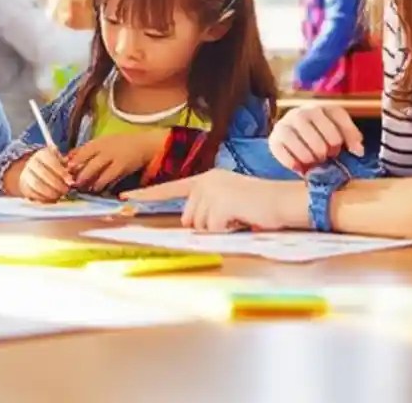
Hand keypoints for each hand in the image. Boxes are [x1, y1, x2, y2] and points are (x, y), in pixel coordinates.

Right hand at [17, 148, 72, 201]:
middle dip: (57, 184)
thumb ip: (66, 165)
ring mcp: (25, 174)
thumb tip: (74, 170)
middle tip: (65, 190)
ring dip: (50, 192)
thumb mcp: (58, 160)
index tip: (70, 181)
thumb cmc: (49, 166)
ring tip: (59, 195)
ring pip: (37, 185)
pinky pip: (33, 193)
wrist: (30, 171)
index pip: (51, 162)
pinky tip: (51, 198)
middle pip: (44, 174)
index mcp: (42, 154)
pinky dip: (44, 198)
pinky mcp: (23, 186)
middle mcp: (31, 162)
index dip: (62, 173)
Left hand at [67, 130, 166, 191]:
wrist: (141, 145)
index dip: (74, 161)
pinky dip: (103, 185)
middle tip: (74, 183)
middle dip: (81, 176)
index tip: (67, 169)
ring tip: (85, 188)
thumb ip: (84, 149)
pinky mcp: (123, 169)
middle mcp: (107, 151)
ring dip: (91, 184)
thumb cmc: (118, 143)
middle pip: (91, 166)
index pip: (84, 152)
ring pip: (101, 175)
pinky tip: (97, 189)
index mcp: (99, 142)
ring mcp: (116, 160)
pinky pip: (111, 180)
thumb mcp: (101, 142)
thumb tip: (67, 157)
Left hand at [124, 169, 300, 231]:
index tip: (124, 197)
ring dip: (220, 229)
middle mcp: (205, 182)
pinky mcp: (220, 204)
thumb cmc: (261, 206)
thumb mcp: (229, 201)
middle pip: (189, 219)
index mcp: (205, 179)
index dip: (146, 195)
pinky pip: (213, 230)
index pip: (170, 188)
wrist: (287, 200)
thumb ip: (207, 208)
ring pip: (200, 227)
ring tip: (240, 217)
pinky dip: (228, 231)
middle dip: (208, 226)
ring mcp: (212, 192)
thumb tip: (189, 225)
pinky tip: (243, 220)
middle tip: (233, 218)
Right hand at [269, 104, 363, 172]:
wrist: (291, 132)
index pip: (336, 118)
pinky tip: (299, 167)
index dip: (342, 138)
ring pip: (299, 144)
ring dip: (309, 157)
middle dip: (324, 150)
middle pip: (317, 137)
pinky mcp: (273, 138)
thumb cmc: (318, 133)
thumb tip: (358, 151)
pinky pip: (282, 152)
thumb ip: (350, 136)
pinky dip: (292, 162)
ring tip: (313, 161)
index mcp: (321, 108)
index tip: (343, 150)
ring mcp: (285, 124)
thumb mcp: (336, 129)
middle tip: (325, 156)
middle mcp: (301, 112)